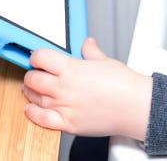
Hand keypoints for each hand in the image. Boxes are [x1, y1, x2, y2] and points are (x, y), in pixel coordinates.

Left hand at [22, 38, 152, 139]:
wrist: (136, 107)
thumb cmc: (124, 86)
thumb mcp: (105, 61)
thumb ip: (91, 52)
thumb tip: (88, 44)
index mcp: (72, 69)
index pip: (41, 57)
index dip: (36, 56)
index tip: (38, 58)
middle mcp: (65, 88)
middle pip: (33, 79)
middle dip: (31, 74)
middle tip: (35, 73)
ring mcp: (65, 106)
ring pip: (35, 98)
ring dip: (30, 92)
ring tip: (33, 89)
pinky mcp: (68, 123)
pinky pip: (42, 119)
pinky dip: (33, 113)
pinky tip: (31, 108)